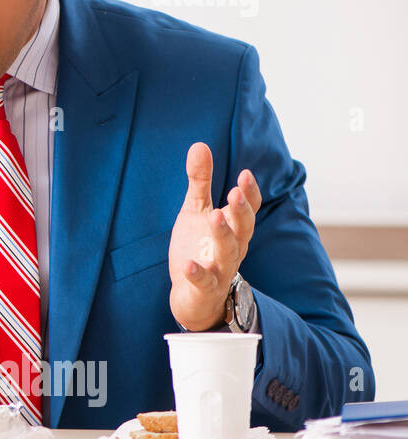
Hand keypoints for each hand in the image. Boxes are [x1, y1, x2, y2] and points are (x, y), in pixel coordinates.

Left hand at [168, 142, 261, 330]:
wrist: (192, 294)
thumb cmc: (199, 247)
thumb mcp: (196, 211)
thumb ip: (200, 181)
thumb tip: (199, 144)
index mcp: (233, 227)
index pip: (248, 209)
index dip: (250, 193)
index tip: (245, 174)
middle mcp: (233, 247)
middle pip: (244, 228)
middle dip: (241, 211)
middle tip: (235, 192)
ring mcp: (220, 269)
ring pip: (229, 252)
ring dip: (223, 235)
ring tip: (215, 216)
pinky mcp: (205, 288)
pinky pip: (204, 281)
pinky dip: (197, 273)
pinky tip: (188, 265)